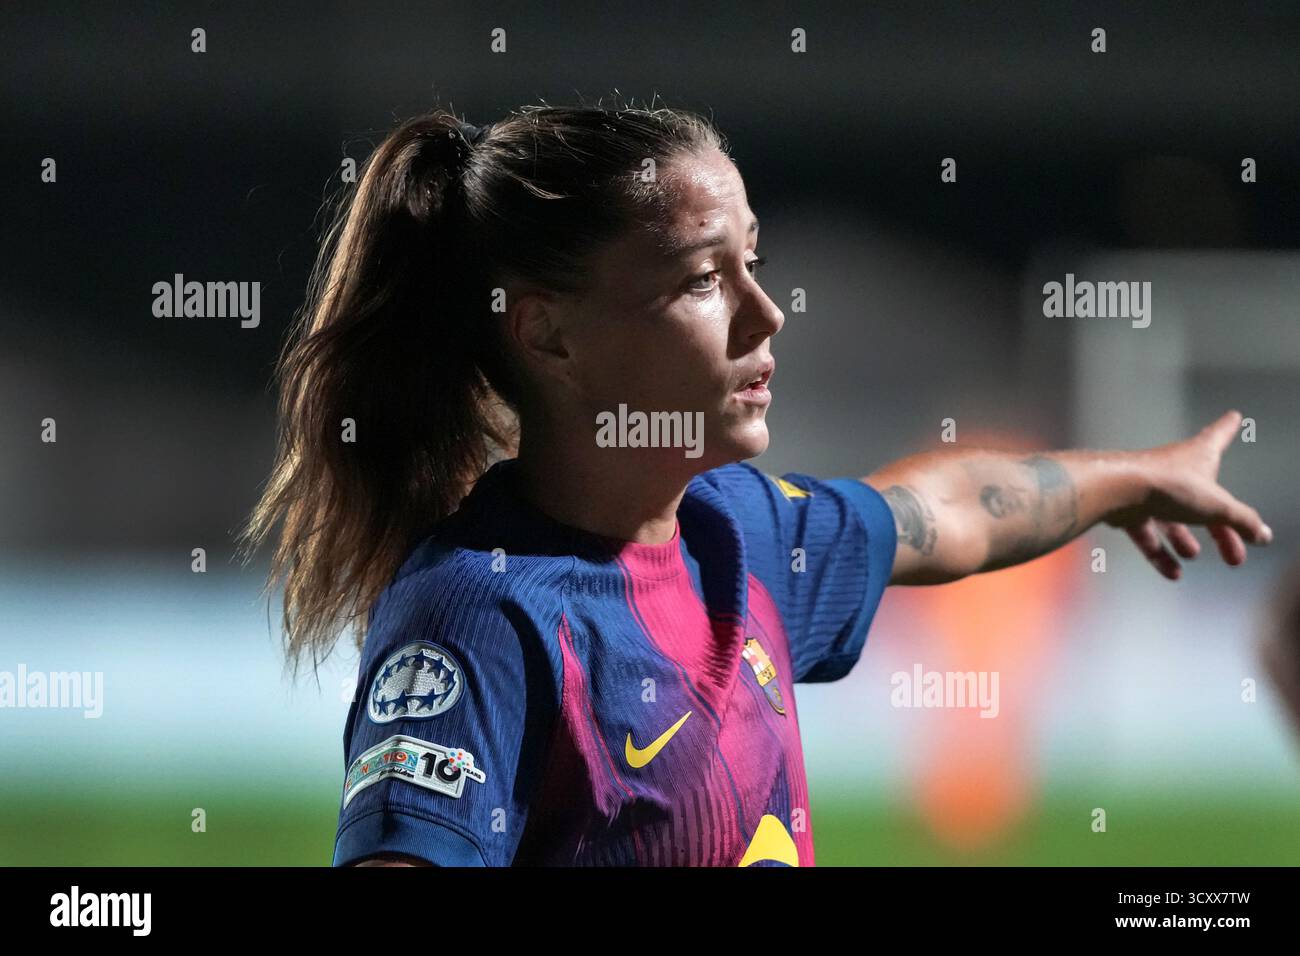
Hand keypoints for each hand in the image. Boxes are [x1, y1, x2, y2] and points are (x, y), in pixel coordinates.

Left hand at [1104, 409, 1272, 579]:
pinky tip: (1173, 573)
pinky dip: (1160, 553)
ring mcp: (1148, 488)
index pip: (1219, 436)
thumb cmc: (1168, 485)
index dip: (1228, 428)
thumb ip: (1242, 521)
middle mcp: (1173, 469)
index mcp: (1199, 455)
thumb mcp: (1217, 506)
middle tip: (1234, 556)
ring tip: (1193, 555)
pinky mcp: (1127, 507)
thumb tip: (1264, 535)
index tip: (1234, 416)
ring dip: (1183, 539)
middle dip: (1221, 529)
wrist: (1115, 490)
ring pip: (1170, 517)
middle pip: (1203, 500)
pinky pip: (1146, 533)